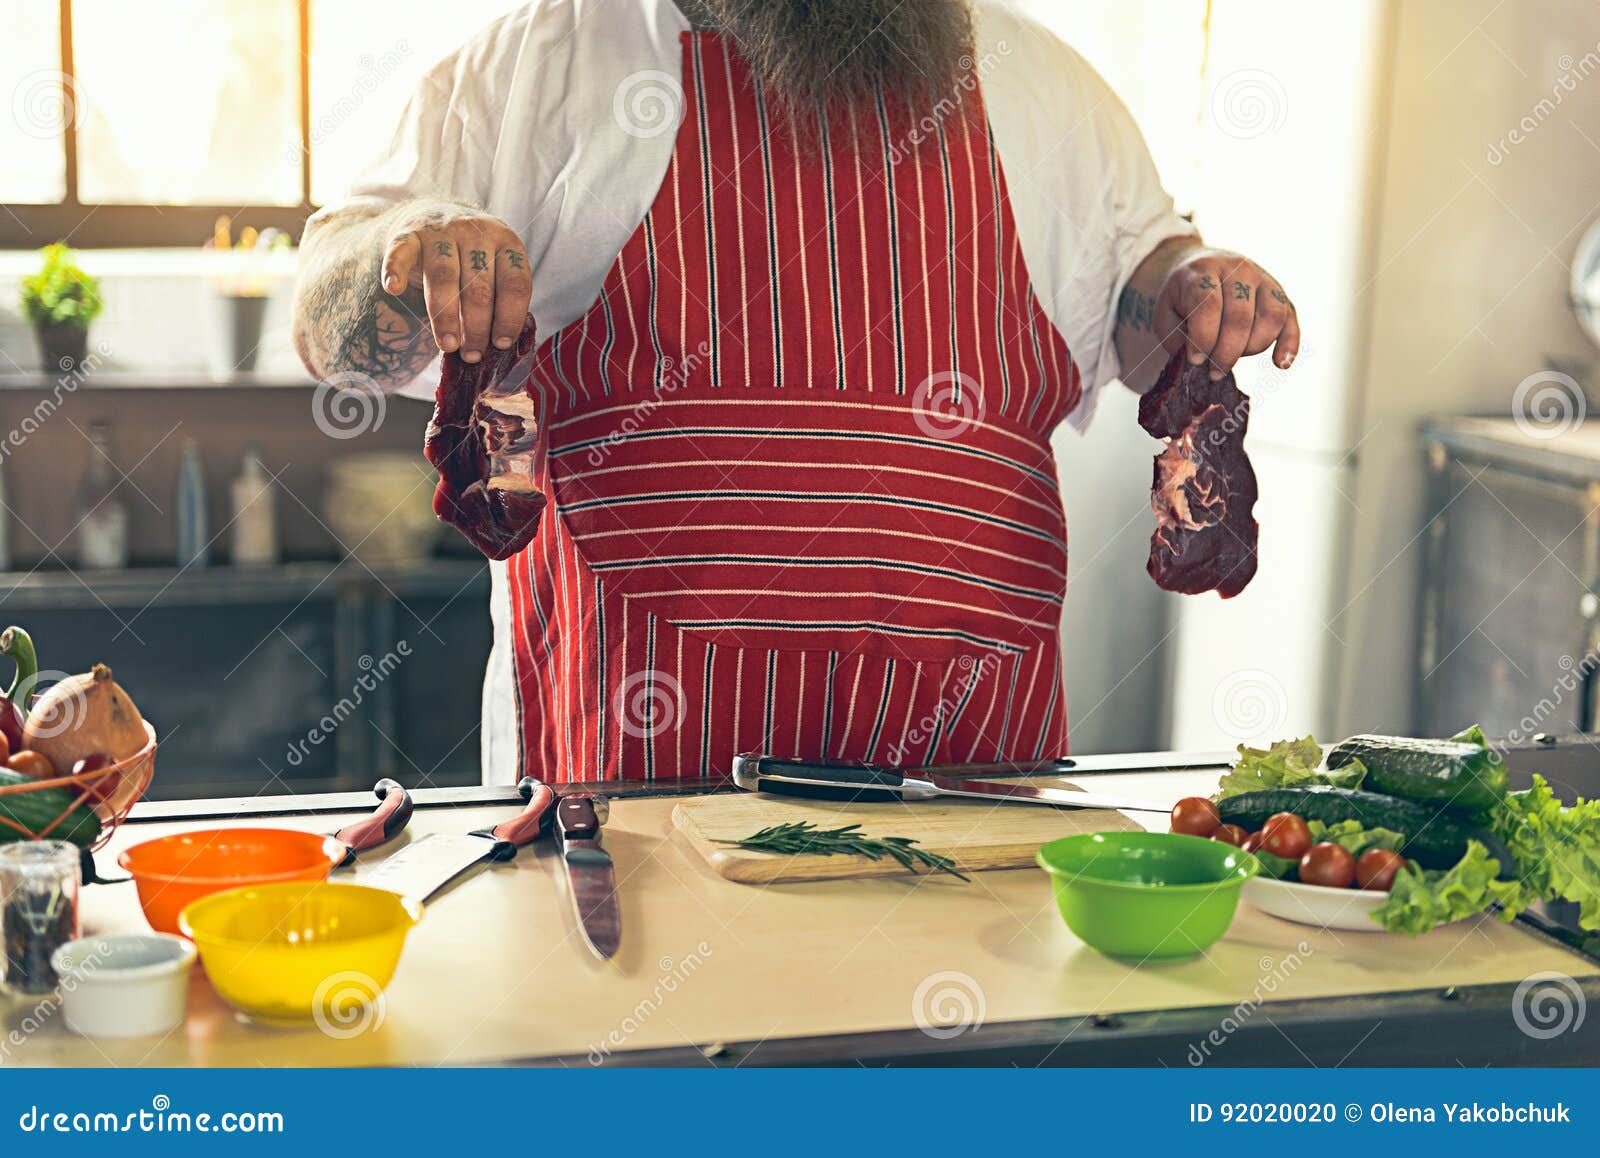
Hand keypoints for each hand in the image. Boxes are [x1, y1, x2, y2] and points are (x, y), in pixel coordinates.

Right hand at [381, 201, 529, 363]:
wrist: (437, 216)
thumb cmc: (474, 258)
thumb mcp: (496, 270)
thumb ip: (499, 299)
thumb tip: (495, 347)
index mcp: (507, 242)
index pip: (514, 284)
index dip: (509, 317)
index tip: (500, 344)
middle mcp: (475, 232)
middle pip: (478, 287)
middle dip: (476, 327)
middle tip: (471, 354)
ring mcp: (441, 230)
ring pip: (444, 277)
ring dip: (445, 317)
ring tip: (447, 345)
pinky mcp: (408, 233)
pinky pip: (401, 252)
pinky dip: (395, 270)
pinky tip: (394, 290)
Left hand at [1156, 249, 1299, 377]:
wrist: (1201, 266)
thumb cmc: (1182, 299)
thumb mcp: (1166, 313)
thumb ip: (1178, 337)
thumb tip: (1200, 361)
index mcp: (1202, 271)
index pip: (1208, 306)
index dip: (1203, 338)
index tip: (1196, 360)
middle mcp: (1236, 269)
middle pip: (1240, 317)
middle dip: (1226, 353)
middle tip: (1214, 371)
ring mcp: (1262, 278)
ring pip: (1271, 317)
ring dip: (1253, 349)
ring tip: (1232, 360)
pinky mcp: (1279, 292)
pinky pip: (1290, 318)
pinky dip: (1289, 343)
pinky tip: (1281, 364)